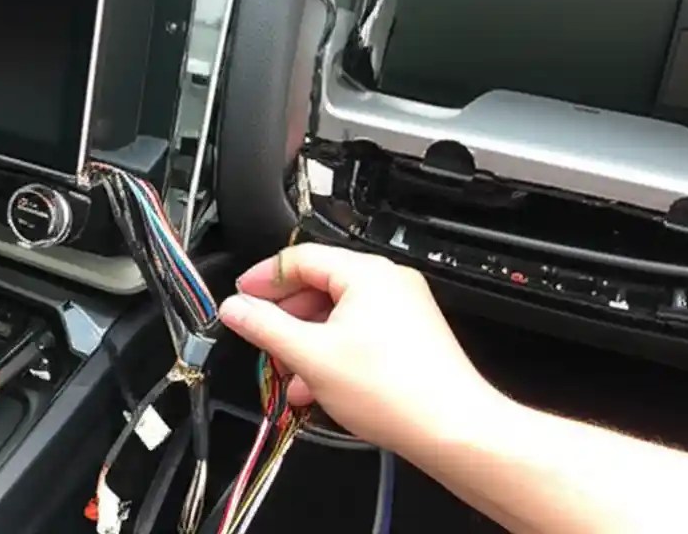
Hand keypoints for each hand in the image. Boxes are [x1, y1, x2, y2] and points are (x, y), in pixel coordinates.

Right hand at [219, 243, 504, 452]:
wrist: (451, 429)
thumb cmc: (395, 391)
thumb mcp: (311, 356)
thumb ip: (266, 327)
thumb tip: (236, 308)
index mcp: (366, 273)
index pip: (300, 259)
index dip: (263, 279)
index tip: (240, 299)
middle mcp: (388, 283)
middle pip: (318, 286)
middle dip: (284, 317)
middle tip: (260, 338)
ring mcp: (402, 310)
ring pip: (336, 314)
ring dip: (305, 341)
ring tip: (288, 374)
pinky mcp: (409, 337)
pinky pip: (357, 332)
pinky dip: (331, 352)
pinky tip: (317, 385)